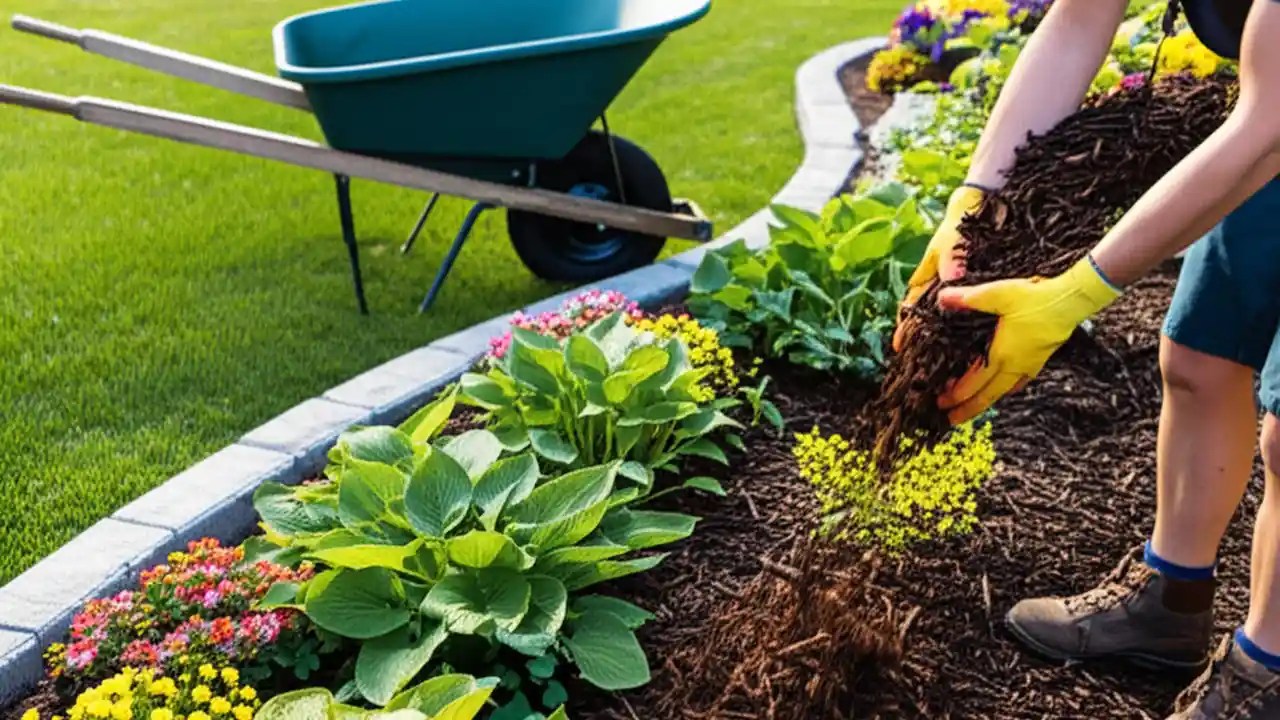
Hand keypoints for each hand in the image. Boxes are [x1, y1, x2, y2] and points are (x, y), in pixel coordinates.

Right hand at [892, 185, 986, 352]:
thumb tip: (951, 278)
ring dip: (951, 334)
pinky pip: (974, 307)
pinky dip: (975, 323)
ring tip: (951, 359)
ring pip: (952, 315)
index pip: (912, 304)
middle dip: (925, 337)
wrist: (985, 204)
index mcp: (928, 274)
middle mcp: (943, 284)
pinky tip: (980, 340)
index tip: (900, 345)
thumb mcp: (953, 237)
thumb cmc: (960, 220)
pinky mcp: (980, 284)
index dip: (906, 325)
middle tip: (922, 362)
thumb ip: (952, 256)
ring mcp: (961, 286)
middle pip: (930, 315)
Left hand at [935, 256, 1121, 424]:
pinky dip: (1003, 389)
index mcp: (1002, 356)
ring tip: (970, 406)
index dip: (956, 396)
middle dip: (967, 409)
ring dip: (984, 400)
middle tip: (949, 419)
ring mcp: (1028, 365)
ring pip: (1002, 391)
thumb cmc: (1037, 299)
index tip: (940, 404)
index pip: (974, 384)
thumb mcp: (998, 294)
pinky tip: (1002, 387)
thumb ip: (968, 299)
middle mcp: (1015, 366)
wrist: (1072, 301)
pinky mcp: (1039, 360)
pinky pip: (1017, 382)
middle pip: (987, 397)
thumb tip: (942, 298)